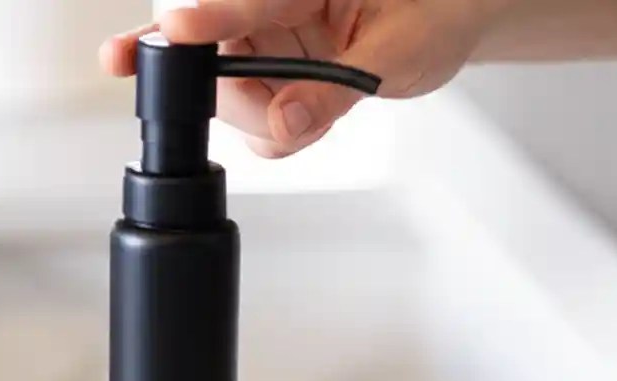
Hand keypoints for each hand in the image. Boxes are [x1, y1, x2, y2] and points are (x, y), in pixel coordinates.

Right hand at [99, 0, 502, 157]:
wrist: (446, 23)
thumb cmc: (431, 15)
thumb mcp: (398, 54)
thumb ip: (338, 89)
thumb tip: (284, 121)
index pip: (245, 2)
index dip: (205, 20)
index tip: (171, 30)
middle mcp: (268, 4)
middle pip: (213, 60)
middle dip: (243, 103)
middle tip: (286, 122)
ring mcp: (259, 38)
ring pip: (221, 95)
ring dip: (261, 121)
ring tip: (318, 111)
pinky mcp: (261, 69)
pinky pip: (242, 115)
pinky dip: (270, 132)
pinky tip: (306, 115)